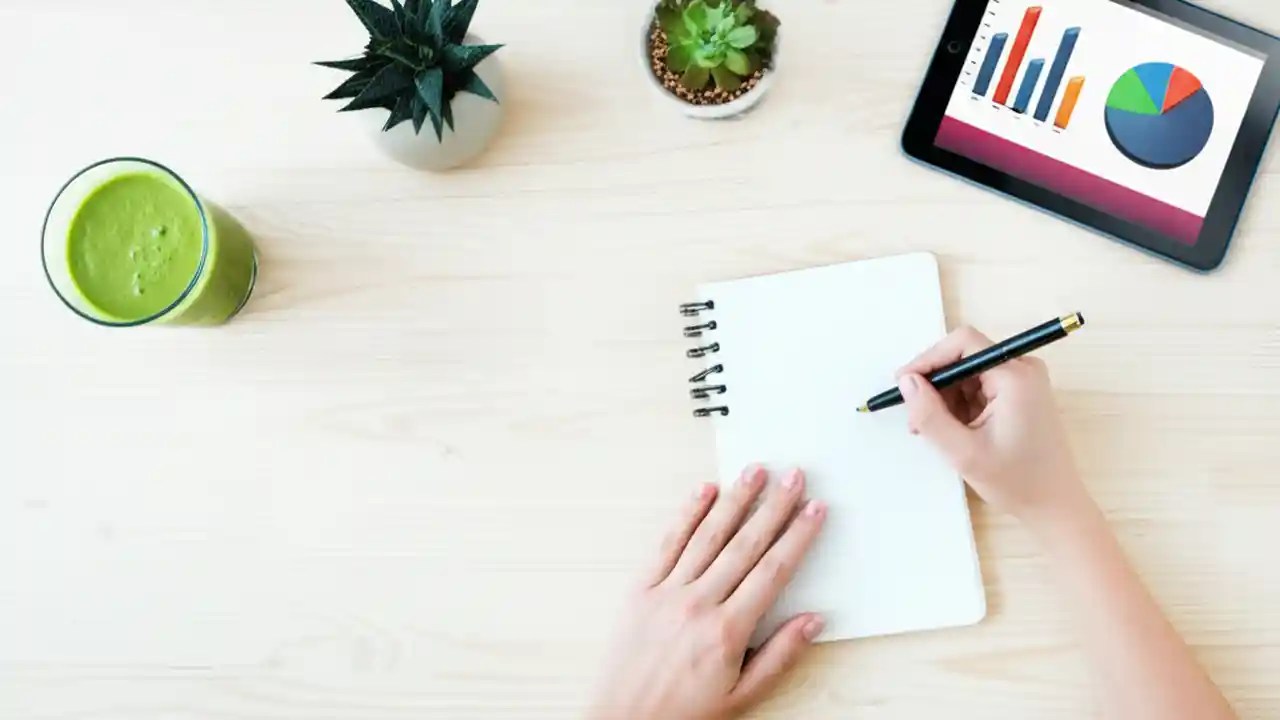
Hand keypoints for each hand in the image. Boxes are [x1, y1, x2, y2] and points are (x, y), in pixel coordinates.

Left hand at [588, 467, 827, 719]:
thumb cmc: (684, 713)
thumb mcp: (742, 695)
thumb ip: (780, 655)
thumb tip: (813, 620)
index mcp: (728, 631)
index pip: (774, 570)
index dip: (798, 536)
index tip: (814, 510)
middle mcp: (698, 604)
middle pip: (746, 544)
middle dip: (774, 506)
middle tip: (794, 477)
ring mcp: (666, 592)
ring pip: (708, 536)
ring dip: (735, 500)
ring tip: (755, 472)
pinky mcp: (640, 589)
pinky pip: (667, 544)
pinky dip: (687, 515)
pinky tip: (704, 492)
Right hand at [896, 325, 1089, 530]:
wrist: (1054, 505)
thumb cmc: (1016, 482)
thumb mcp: (963, 452)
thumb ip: (930, 415)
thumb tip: (906, 382)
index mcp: (1015, 377)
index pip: (964, 344)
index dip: (929, 359)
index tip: (904, 384)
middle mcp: (1022, 370)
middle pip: (964, 357)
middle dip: (934, 384)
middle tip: (914, 417)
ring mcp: (1022, 382)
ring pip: (967, 373)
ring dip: (943, 397)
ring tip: (930, 430)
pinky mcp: (1018, 394)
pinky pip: (977, 387)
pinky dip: (958, 405)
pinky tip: (950, 430)